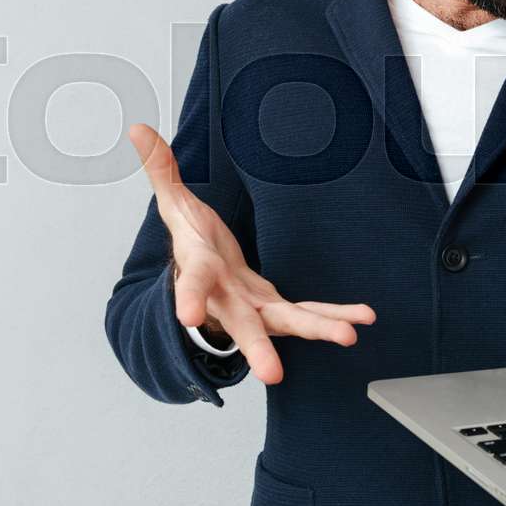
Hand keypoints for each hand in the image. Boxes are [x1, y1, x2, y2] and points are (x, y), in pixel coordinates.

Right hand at [128, 122, 376, 384]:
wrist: (209, 278)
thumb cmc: (192, 241)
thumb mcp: (174, 203)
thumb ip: (161, 170)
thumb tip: (139, 130)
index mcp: (200, 273)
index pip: (191, 283)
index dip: (189, 298)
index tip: (187, 317)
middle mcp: (228, 299)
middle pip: (242, 325)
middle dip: (257, 349)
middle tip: (273, 375)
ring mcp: (257, 308)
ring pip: (287, 324)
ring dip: (318, 329)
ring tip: (349, 335)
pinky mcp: (279, 308)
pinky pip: (311, 313)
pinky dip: (337, 314)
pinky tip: (365, 318)